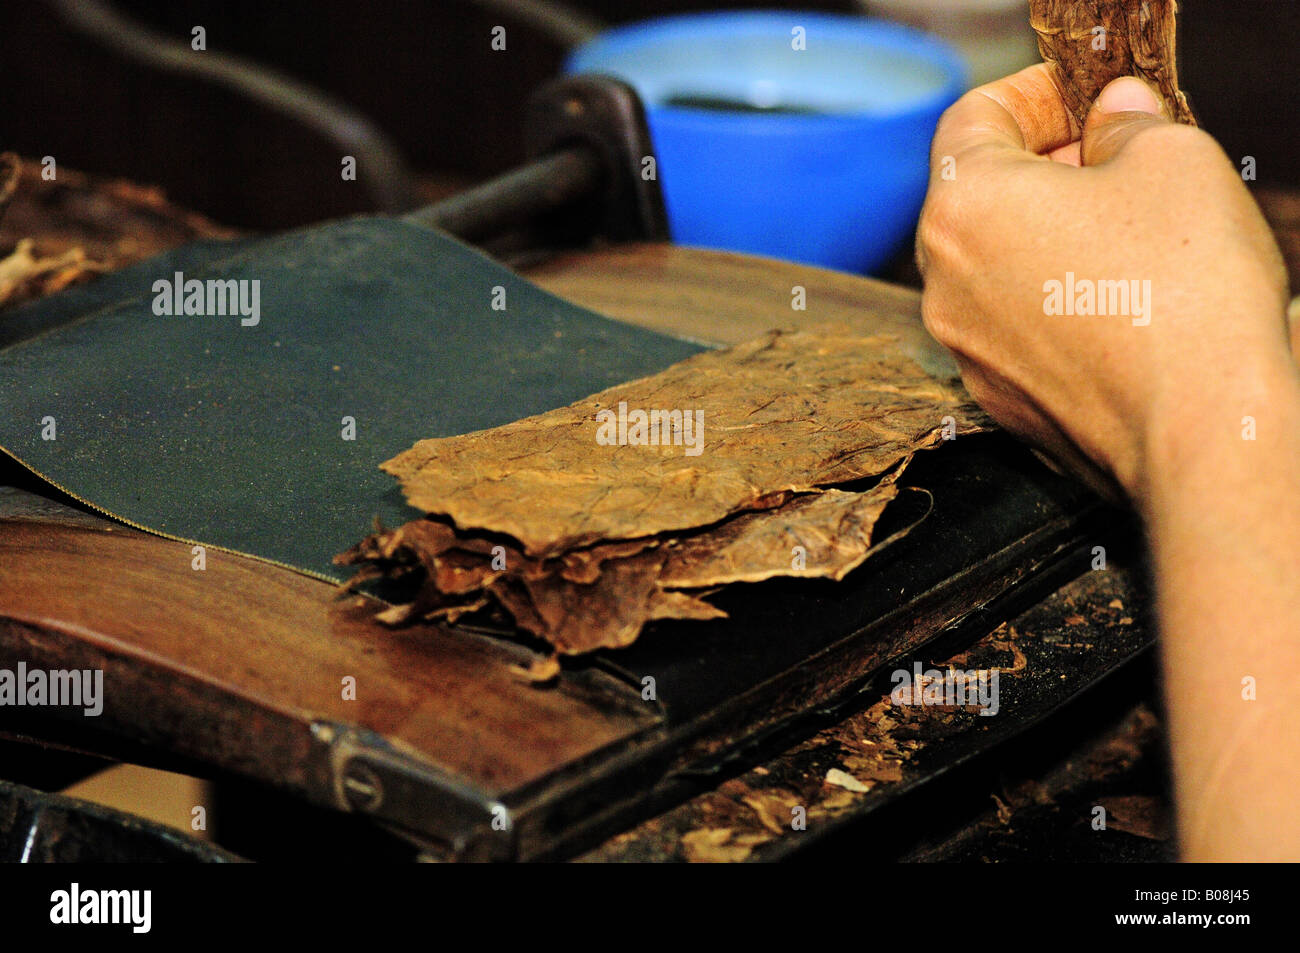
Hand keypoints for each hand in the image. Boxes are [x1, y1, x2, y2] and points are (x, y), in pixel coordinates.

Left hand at [916, 66, 1292, 506]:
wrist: (1197, 432)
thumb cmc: (1183, 294)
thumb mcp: (1173, 161)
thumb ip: (1127, 122)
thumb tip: (1113, 115)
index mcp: (963, 206)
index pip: (972, 118)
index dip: (1035, 94)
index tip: (1088, 100)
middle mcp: (942, 281)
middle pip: (978, 196)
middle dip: (1045, 166)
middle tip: (1117, 160)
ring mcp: (965, 348)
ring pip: (995, 266)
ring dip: (1049, 236)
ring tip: (1128, 234)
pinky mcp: (998, 397)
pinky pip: (1015, 327)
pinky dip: (1053, 300)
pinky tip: (1118, 302)